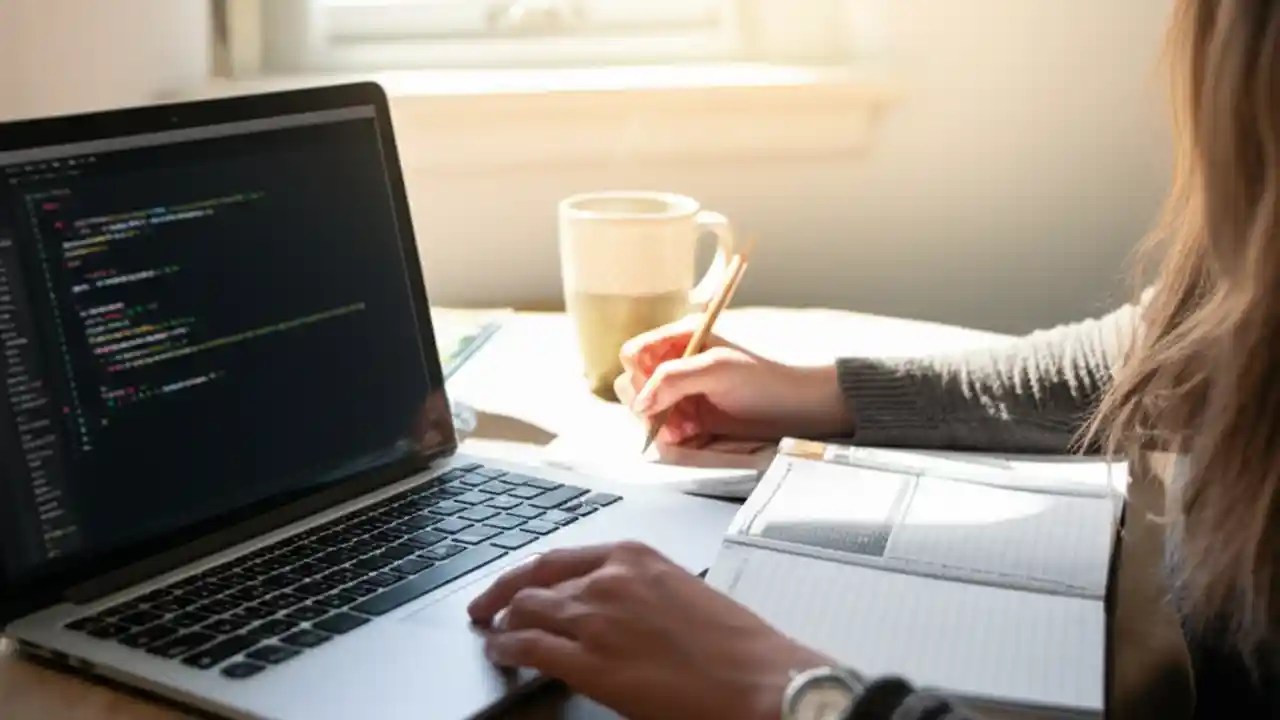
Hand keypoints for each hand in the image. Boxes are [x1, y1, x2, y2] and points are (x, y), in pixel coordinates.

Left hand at [468, 541, 831, 719]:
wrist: (757, 679)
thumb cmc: (734, 644)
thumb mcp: (680, 593)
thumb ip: (637, 592)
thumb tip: (609, 611)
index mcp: (633, 557)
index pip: (560, 558)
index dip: (527, 573)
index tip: (514, 582)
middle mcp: (607, 579)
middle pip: (534, 581)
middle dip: (504, 597)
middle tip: (488, 611)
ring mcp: (595, 618)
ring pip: (525, 611)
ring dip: (504, 625)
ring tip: (495, 637)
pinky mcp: (588, 662)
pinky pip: (529, 648)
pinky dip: (506, 650)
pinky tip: (500, 656)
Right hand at [613, 317, 853, 445]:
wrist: (798, 409)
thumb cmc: (763, 380)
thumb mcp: (717, 370)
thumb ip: (673, 379)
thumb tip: (639, 404)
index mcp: (680, 339)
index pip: (634, 354)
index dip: (639, 375)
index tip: (657, 392)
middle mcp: (676, 364)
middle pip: (633, 384)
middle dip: (647, 404)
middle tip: (670, 415)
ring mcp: (682, 393)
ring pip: (645, 410)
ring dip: (659, 422)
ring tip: (685, 429)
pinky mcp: (691, 418)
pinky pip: (663, 429)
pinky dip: (670, 435)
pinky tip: (690, 434)